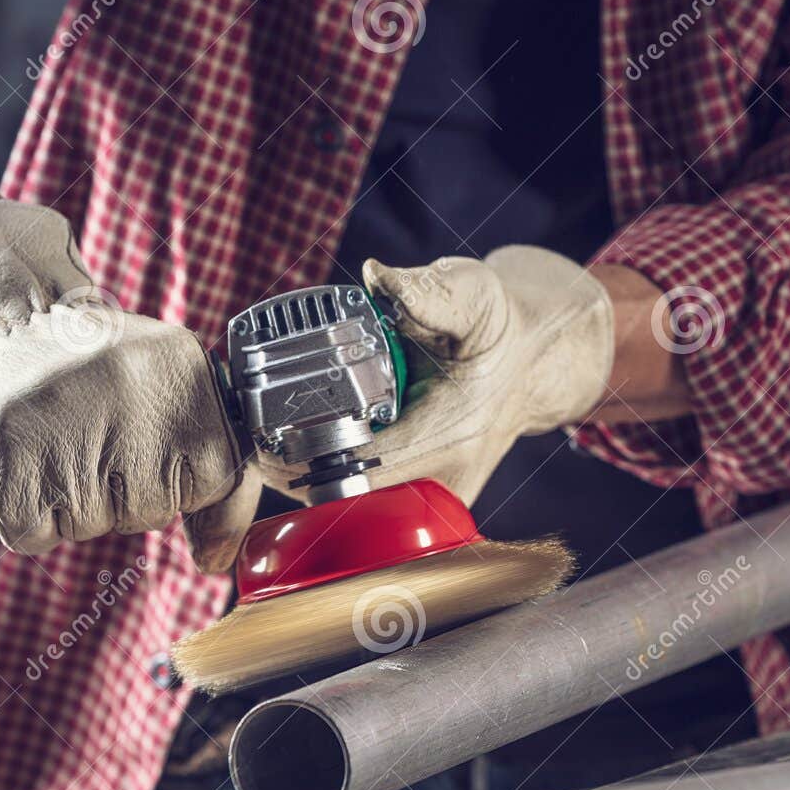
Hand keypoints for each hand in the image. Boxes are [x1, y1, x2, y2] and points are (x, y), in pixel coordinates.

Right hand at [0, 200, 249, 571]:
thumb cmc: (95, 365)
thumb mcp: (171, 381)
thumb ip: (209, 464)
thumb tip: (217, 560)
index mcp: (190, 378)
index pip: (217, 482)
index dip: (179, 475)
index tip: (150, 445)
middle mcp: (140, 408)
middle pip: (153, 512)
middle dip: (125, 489)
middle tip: (94, 431)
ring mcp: (75, 442)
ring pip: (93, 527)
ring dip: (74, 499)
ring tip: (58, 437)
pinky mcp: (13, 471)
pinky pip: (36, 535)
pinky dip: (29, 512)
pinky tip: (27, 457)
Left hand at [258, 246, 614, 506]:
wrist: (533, 365)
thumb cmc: (498, 331)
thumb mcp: (471, 296)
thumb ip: (428, 289)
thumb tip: (378, 277)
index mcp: (448, 438)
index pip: (358, 471)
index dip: (301, 461)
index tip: (262, 436)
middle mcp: (444, 481)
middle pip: (346, 501)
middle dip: (295, 472)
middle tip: (256, 435)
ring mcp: (437, 500)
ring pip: (353, 511)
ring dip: (309, 482)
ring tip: (274, 442)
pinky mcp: (427, 503)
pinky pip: (366, 505)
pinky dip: (332, 484)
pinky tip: (308, 454)